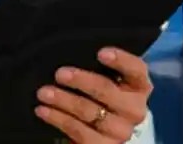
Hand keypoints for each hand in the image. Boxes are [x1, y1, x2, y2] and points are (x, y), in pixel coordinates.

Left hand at [35, 47, 152, 142]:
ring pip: (90, 112)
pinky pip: (79, 132)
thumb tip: (71, 51)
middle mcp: (135, 109)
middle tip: (59, 74)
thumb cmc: (102, 95)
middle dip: (81, 81)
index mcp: (139, 86)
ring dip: (64, 100)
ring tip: (44, 93)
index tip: (100, 53)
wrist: (105, 131)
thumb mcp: (108, 79)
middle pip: (107, 91)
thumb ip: (99, 67)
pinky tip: (43, 111)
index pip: (136, 69)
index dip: (120, 60)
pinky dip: (58, 119)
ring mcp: (121, 130)